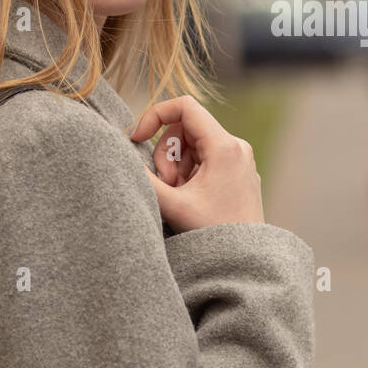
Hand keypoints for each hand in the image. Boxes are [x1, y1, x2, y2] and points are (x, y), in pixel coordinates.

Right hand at [129, 95, 264, 231]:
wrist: (247, 260)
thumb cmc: (214, 234)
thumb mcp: (173, 206)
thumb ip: (145, 179)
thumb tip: (121, 158)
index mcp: (224, 146)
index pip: (185, 106)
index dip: (155, 116)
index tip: (137, 138)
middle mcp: (237, 146)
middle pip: (186, 128)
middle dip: (167, 153)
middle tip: (168, 185)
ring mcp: (240, 158)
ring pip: (194, 145)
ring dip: (178, 166)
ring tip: (181, 196)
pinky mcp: (239, 171)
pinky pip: (206, 158)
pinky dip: (191, 173)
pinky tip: (192, 198)